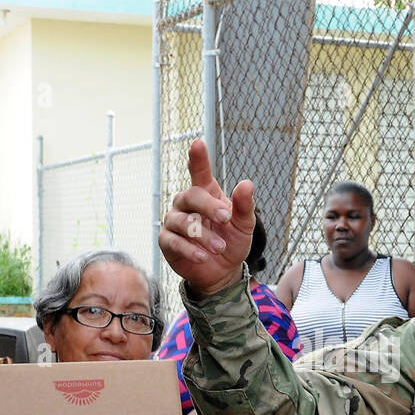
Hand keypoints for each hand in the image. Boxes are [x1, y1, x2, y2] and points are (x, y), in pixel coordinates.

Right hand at [158, 140, 255, 295]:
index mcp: (206, 193)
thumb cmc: (232, 241)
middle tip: (226, 219)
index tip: (198, 143)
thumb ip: (244, 206)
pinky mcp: (167, 241)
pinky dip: (189, 249)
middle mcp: (186, 203)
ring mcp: (174, 221)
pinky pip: (173, 241)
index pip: (199, 171)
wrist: (222, 271)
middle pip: (191, 196)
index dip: (198, 158)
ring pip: (182, 221)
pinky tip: (203, 256)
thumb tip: (247, 184)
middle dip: (209, 207)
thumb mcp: (244, 225)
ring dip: (202, 234)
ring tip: (220, 247)